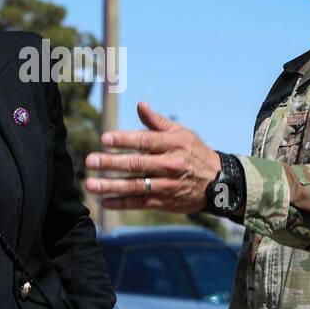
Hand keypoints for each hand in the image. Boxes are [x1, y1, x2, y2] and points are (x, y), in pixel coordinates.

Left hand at [85, 101, 220, 213]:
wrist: (218, 183)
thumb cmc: (194, 152)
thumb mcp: (181, 133)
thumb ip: (157, 122)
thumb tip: (139, 105)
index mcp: (173, 145)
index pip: (144, 141)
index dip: (123, 140)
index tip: (104, 139)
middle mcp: (170, 165)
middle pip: (136, 164)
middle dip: (111, 163)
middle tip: (90, 160)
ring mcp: (167, 186)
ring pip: (135, 186)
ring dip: (111, 186)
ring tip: (90, 184)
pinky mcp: (164, 202)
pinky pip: (140, 203)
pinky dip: (121, 203)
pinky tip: (104, 202)